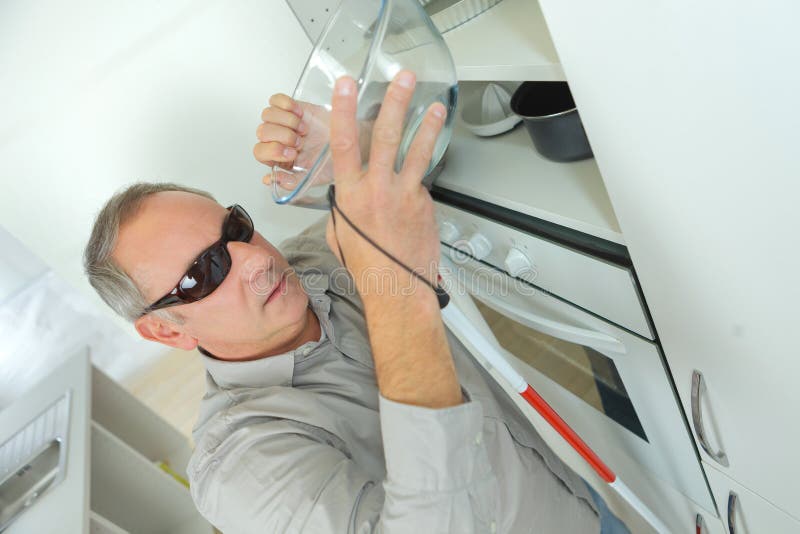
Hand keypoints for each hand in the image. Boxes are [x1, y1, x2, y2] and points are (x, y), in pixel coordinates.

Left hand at [254, 94, 329, 187]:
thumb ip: (292, 182)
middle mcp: (277, 139)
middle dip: (282, 136)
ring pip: (267, 115)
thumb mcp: (313, 177)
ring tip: (304, 129)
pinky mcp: (291, 107)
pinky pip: (276, 100)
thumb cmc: (331, 160)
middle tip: (300, 141)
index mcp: (278, 158)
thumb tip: (271, 180)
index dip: (273, 151)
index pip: (260, 152)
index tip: (292, 154)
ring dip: (287, 121)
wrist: (350, 143)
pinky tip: (300, 114)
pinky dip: (287, 105)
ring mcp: (283, 122)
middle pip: (262, 132)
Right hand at [325, 71, 446, 304]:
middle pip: (385, 135)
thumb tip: (350, 190)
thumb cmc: (366, 264)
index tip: (346, 84)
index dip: (343, 110)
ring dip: (425, 125)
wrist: (396, 287)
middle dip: (395, 101)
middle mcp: (377, 189)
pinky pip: (421, 180)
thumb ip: (345, 202)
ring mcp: (404, 194)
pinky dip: (418, 176)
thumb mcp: (340, 230)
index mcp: (350, 194)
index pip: (343, 143)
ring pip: (415, 150)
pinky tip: (416, 184)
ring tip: (434, 105)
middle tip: (404, 77)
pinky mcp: (424, 203)